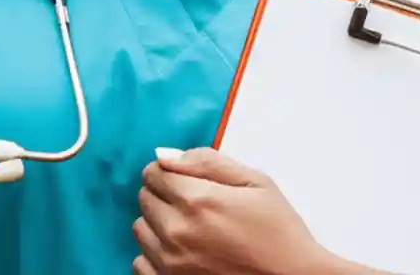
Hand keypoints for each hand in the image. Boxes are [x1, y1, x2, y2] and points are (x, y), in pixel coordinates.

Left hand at [131, 147, 334, 274]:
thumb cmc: (279, 232)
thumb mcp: (255, 183)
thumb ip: (208, 161)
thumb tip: (167, 156)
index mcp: (197, 199)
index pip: (154, 173)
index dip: (170, 172)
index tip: (186, 180)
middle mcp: (177, 230)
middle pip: (145, 198)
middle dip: (164, 194)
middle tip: (193, 204)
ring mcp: (170, 262)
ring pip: (140, 228)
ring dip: (157, 223)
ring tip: (189, 228)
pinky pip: (140, 263)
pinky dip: (154, 255)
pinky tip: (180, 252)